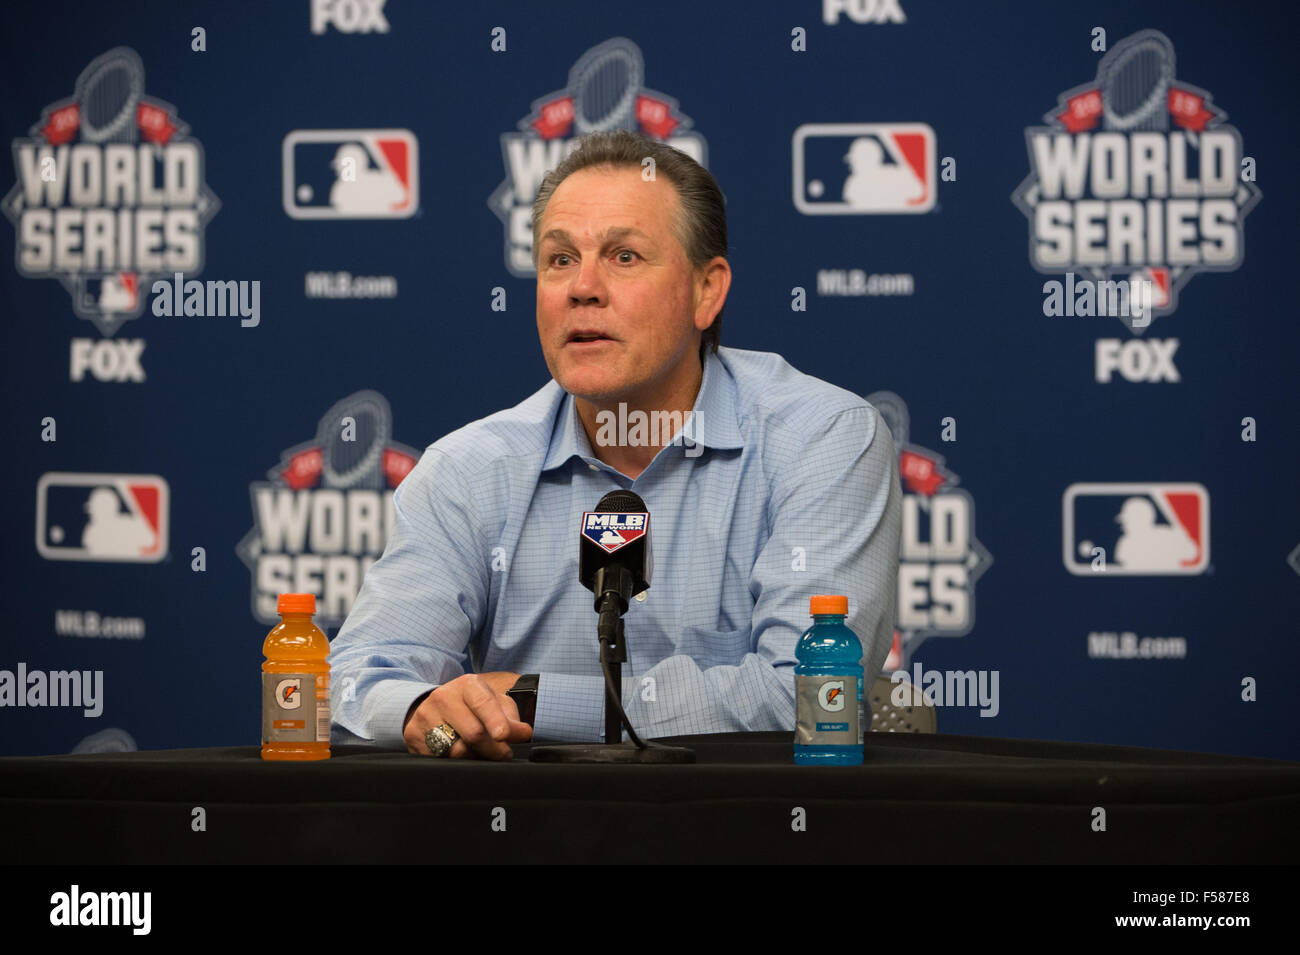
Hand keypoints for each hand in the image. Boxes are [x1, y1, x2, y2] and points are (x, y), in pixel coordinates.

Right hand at [403, 672, 531, 758]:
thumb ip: (511, 719)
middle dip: (493, 749)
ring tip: (481, 752)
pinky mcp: (413, 735)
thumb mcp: (494, 704)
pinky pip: (440, 759)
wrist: (433, 705)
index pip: (483, 703)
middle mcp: (444, 697)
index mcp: (468, 685)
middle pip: (473, 733)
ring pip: (457, 750)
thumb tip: (523, 733)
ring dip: (476, 758)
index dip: (495, 720)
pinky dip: (455, 763)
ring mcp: (426, 716)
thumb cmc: (471, 706)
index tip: (503, 735)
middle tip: (503, 754)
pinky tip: (460, 754)